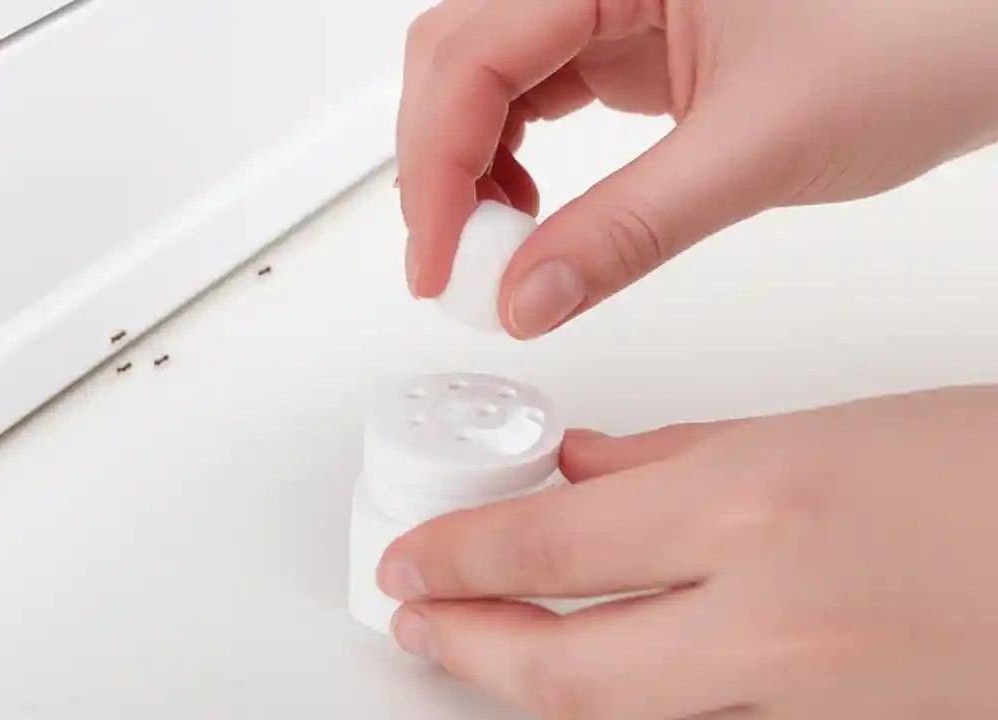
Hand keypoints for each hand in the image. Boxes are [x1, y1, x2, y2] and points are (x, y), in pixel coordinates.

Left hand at [377, 386, 997, 717]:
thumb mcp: (820, 427)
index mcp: (756, 510)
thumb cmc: (991, 472)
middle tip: (418, 623)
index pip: (548, 550)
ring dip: (535, 683)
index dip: (456, 558)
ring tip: (489, 645)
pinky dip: (632, 698)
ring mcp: (805, 700)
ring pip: (619, 715)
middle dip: (465, 650)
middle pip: (560, 673)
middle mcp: (771, 622)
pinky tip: (608, 662)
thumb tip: (582, 467)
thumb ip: (681, 454)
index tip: (412, 560)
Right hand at [398, 0, 997, 337]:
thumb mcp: (759, 147)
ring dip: (468, 163)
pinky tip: (525, 211)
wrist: (985, 25)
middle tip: (456, 266)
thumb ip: (627, 231)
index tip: (438, 264)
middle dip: (439, 165)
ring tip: (496, 249)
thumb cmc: (920, 33)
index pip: (473, 55)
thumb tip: (527, 299)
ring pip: (483, 74)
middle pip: (456, 56)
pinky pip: (533, 91)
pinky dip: (509, 156)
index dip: (436, 166)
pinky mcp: (628, 33)